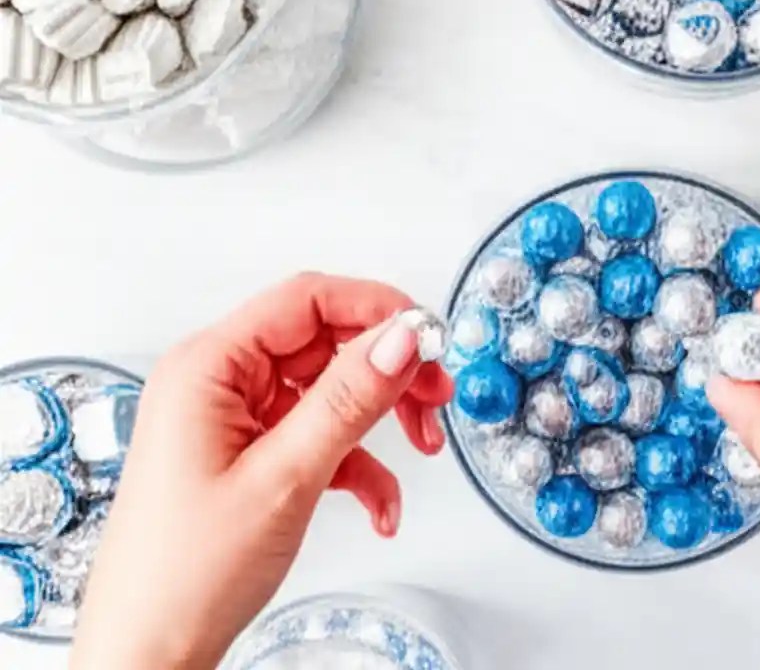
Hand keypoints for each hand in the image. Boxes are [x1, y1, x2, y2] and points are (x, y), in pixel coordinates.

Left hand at [70, 273, 453, 669]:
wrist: (149, 651)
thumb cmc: (183, 575)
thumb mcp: (284, 477)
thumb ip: (348, 400)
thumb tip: (400, 338)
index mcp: (208, 368)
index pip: (307, 300)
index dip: (376, 309)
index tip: (428, 338)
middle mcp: (218, 384)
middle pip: (326, 343)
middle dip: (389, 371)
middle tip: (436, 397)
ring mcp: (234, 420)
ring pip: (332, 391)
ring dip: (381, 420)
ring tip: (421, 448)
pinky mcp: (251, 456)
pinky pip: (321, 437)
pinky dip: (360, 466)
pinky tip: (381, 506)